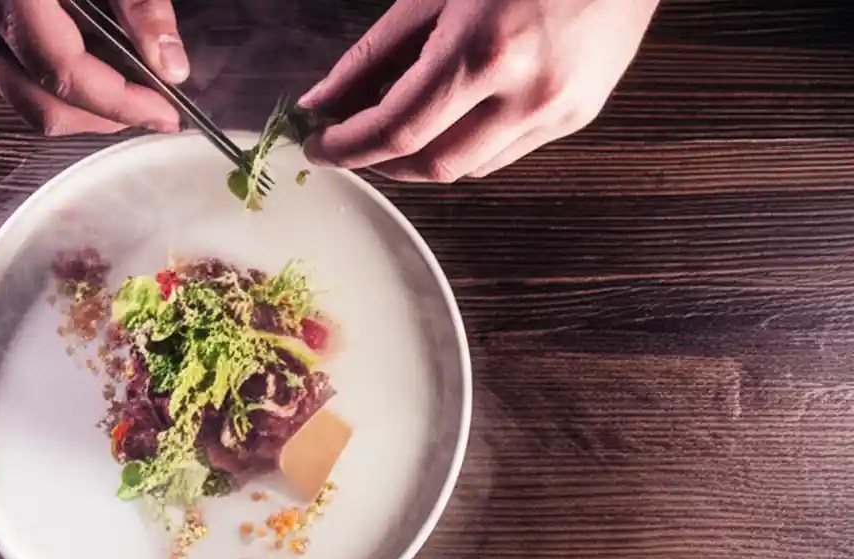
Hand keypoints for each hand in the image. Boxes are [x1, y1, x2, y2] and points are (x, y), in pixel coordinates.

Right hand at [0, 0, 186, 134]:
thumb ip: (142, 6)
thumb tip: (171, 68)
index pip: (65, 72)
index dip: (120, 103)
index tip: (166, 113)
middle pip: (46, 106)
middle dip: (107, 119)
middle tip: (155, 109)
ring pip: (30, 108)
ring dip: (86, 113)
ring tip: (130, 94)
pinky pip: (17, 91)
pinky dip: (60, 95)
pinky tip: (95, 75)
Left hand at [300, 0, 659, 180]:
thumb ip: (374, 51)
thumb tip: (324, 97)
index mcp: (482, 51)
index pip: (396, 129)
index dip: (348, 147)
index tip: (317, 146)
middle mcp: (525, 92)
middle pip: (430, 164)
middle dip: (379, 162)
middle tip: (348, 142)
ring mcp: (558, 110)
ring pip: (468, 168)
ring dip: (420, 160)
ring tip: (393, 130)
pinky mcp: (579, 115)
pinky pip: (505, 153)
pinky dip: (464, 146)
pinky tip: (447, 120)